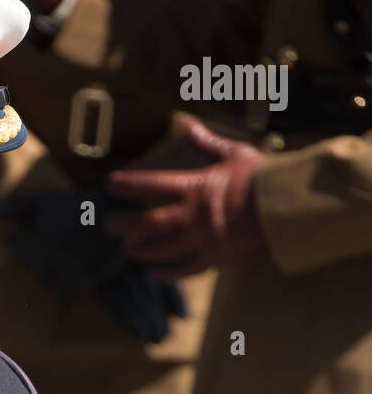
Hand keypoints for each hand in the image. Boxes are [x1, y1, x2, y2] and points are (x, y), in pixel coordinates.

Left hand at [103, 116, 265, 277]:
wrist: (284, 207)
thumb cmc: (260, 177)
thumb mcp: (232, 153)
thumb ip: (204, 142)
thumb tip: (185, 121)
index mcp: (195, 188)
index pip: (152, 185)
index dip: (129, 185)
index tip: (110, 185)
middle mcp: (192, 216)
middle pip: (148, 223)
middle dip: (125, 224)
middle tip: (108, 225)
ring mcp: (201, 240)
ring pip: (162, 250)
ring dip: (142, 250)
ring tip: (128, 250)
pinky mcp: (213, 259)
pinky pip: (183, 269)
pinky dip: (165, 272)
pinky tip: (152, 272)